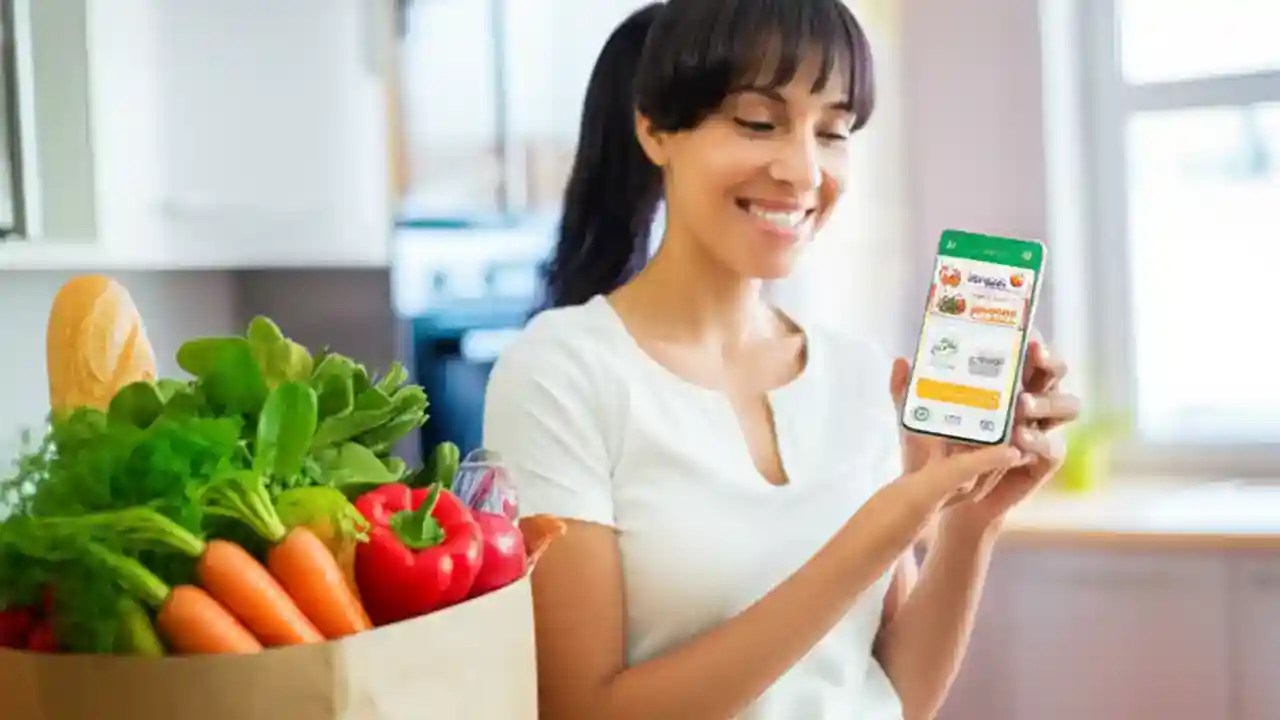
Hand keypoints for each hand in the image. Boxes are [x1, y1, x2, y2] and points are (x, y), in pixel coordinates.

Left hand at [889, 333, 1080, 531]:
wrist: (942, 497)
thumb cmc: (932, 450)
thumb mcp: (914, 420)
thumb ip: (905, 391)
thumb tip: (901, 360)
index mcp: (1004, 383)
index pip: (1027, 353)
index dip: (1031, 341)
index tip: (1026, 333)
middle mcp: (1029, 400)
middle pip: (1055, 372)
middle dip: (1050, 361)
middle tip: (1033, 357)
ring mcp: (1040, 429)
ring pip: (1067, 405)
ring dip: (1048, 401)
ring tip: (1022, 405)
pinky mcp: (1043, 460)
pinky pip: (1053, 447)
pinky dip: (1039, 441)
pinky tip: (1019, 441)